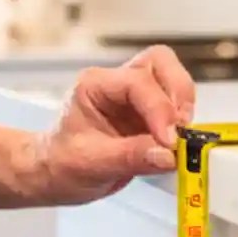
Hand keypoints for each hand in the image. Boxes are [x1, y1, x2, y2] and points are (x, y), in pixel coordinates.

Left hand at [39, 45, 195, 203]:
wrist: (55, 174)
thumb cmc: (61, 163)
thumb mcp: (90, 164)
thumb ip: (130, 157)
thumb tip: (166, 155)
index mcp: (95, 86)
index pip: (138, 83)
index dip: (159, 110)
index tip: (169, 141)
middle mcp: (117, 84)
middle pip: (159, 62)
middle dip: (177, 92)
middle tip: (181, 127)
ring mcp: (135, 98)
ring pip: (171, 78)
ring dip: (182, 105)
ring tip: (180, 136)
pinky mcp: (148, 115)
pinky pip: (174, 106)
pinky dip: (182, 122)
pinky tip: (176, 143)